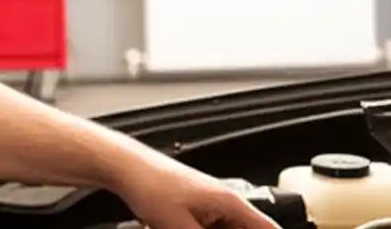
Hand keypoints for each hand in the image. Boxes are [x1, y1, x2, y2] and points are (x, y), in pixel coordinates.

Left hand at [114, 158, 279, 228]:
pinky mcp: (190, 207)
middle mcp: (223, 201)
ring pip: (222, 228)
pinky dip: (193, 228)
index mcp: (231, 203)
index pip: (268, 228)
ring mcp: (207, 204)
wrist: (123, 167)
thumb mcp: (179, 228)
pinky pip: (202, 227)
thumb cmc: (150, 184)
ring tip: (176, 224)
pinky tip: (168, 225)